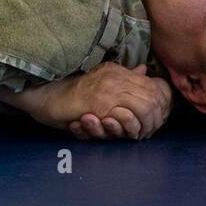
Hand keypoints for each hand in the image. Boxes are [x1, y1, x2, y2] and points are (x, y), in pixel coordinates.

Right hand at [48, 63, 171, 140]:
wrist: (46, 95)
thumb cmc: (71, 93)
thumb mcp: (99, 80)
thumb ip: (122, 76)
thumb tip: (143, 70)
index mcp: (117, 71)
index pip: (151, 84)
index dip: (159, 102)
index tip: (157, 117)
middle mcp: (116, 77)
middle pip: (153, 95)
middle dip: (157, 116)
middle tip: (153, 130)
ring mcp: (109, 90)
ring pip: (145, 106)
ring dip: (148, 124)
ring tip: (144, 134)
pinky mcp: (100, 105)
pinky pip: (127, 117)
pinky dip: (133, 129)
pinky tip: (132, 136)